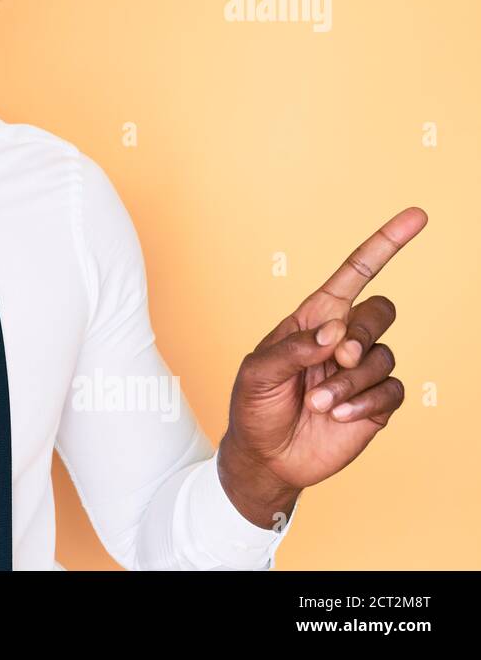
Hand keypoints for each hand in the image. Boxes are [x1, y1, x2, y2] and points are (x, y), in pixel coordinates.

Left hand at [218, 206, 427, 526]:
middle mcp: (343, 339)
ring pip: (384, 357)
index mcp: (314, 318)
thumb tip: (333, 333)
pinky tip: (338, 416)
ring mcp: (362, 371)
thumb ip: (293, 348)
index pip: (355, 273)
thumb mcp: (257, 372)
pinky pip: (391, 390)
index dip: (385, 244)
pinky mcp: (376, 402)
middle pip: (381, 311)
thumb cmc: (254, 406)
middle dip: (360, 335)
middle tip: (332, 360)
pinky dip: (364, 403)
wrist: (267, 456)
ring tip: (318, 402)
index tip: (417, 216)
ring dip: (349, 381)